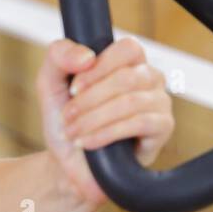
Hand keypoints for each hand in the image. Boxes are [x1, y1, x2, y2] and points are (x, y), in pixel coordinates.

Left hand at [36, 36, 174, 211]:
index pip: (128, 48)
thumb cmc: (64, 120)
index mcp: (126, 63)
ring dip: (94, 118)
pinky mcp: (162, 129)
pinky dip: (106, 132)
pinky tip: (88, 143)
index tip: (73, 89)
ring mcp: (160, 103)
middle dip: (89, 100)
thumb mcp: (50, 83)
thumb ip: (59, 56)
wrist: (66, 163)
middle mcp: (149, 78)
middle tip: (68, 117)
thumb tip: (87, 56)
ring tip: (73, 132)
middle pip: (128, 77)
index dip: (99, 67)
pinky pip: (141, 123)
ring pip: (132, 101)